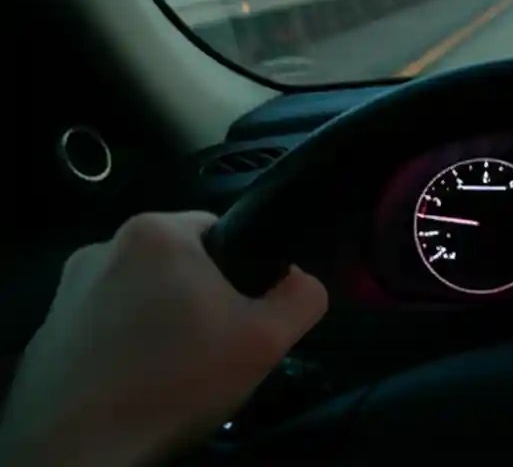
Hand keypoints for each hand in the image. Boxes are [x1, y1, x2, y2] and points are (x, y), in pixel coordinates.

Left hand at [0, 212, 326, 466]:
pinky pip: (105, 327)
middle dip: (199, 302)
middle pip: (179, 266)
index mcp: (157, 231)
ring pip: (141, 297)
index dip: (242, 276)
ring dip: (160, 325)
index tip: (241, 320)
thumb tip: (301, 282)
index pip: (220, 232)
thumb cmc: (175, 381)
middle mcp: (104, 246)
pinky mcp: (47, 330)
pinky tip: (135, 387)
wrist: (77, 449)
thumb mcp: (267, 341)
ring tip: (172, 375)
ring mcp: (67, 289)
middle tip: (213, 353)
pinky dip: (124, 349)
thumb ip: (302, 298)